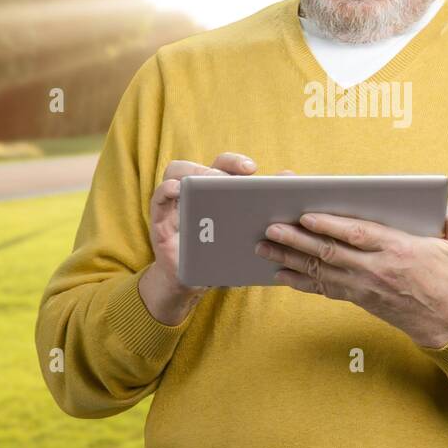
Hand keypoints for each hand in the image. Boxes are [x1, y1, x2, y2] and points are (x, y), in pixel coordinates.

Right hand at [140, 152, 257, 324]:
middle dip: (218, 167)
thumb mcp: (245, 236)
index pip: (222, 166)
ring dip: (194, 173)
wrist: (194, 285)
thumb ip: (262, 214)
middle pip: (201, 164)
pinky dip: (166, 190)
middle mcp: (193, 194)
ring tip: (211, 182)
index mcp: (214, 192)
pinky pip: (158, 199)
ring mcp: (174, 205)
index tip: (252, 169)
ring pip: (176, 172)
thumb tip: (289, 188)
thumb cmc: (223, 256)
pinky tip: (178, 190)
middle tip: (234, 178)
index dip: (235, 162)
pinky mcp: (159, 221)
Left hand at [254, 204, 447, 348]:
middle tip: (269, 228)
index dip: (330, 225)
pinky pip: (324, 289)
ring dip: (290, 259)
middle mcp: (377, 269)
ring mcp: (366, 287)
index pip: (358, 235)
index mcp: (400, 249)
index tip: (305, 216)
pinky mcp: (360, 299)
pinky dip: (301, 282)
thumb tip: (439, 199)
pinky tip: (280, 274)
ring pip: (321, 271)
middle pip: (330, 253)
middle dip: (296, 240)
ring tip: (263, 247)